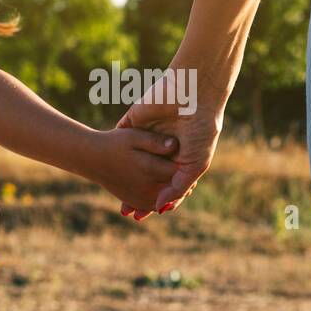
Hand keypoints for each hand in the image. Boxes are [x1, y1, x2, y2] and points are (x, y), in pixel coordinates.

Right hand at [81, 127, 180, 213]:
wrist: (93, 158)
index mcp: (150, 170)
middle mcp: (147, 188)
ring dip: (175, 193)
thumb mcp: (135, 135)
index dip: (187, 165)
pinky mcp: (135, 202)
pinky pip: (154, 205)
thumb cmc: (115, 143)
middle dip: (185, 181)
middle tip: (189, 170)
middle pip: (176, 190)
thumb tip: (175, 145)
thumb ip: (155, 141)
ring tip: (180, 181)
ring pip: (167, 201)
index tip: (191, 157)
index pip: (179, 172)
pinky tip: (165, 189)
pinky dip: (162, 200)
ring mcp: (141, 198)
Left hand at [116, 65, 225, 220]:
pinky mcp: (133, 123)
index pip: (165, 186)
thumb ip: (177, 188)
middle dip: (136, 195)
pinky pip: (121, 141)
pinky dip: (115, 155)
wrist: (193, 94)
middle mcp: (163, 150)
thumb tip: (159, 209)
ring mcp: (147, 136)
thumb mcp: (195, 164)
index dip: (156, 201)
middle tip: (126, 212)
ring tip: (115, 194)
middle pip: (146, 178)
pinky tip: (109, 171)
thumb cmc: (201, 130)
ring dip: (123, 180)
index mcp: (181, 159)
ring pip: (131, 163)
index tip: (143, 215)